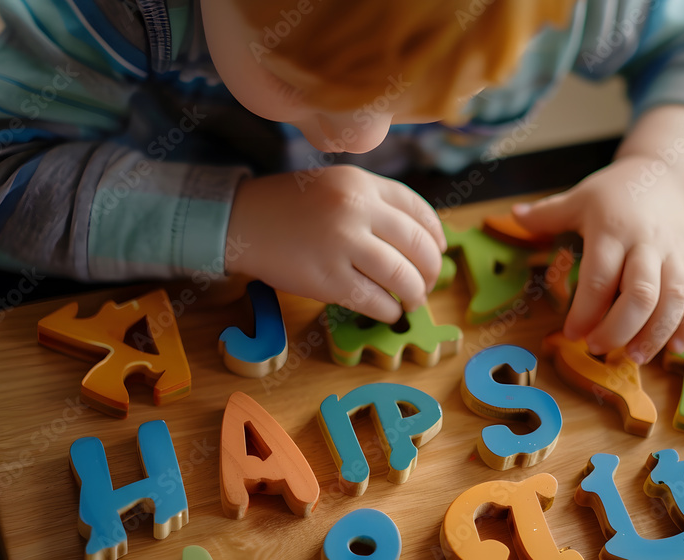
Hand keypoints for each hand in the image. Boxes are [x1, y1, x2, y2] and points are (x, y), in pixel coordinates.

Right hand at [226, 165, 445, 322]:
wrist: (242, 220)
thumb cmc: (291, 205)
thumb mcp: (337, 185)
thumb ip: (375, 203)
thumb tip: (421, 240)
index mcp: (362, 183)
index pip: (418, 210)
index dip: (436, 234)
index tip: (440, 250)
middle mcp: (356, 209)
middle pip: (417, 245)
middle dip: (430, 269)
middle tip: (428, 281)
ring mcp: (341, 244)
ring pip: (401, 276)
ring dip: (414, 293)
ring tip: (412, 300)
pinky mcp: (327, 279)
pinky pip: (374, 300)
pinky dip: (389, 310)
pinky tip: (389, 311)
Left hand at [513, 155, 683, 362]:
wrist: (662, 176)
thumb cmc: (613, 192)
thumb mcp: (578, 198)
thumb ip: (547, 214)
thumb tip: (513, 217)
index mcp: (612, 229)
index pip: (600, 276)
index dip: (586, 311)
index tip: (571, 334)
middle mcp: (646, 243)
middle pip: (641, 292)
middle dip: (620, 328)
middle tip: (598, 348)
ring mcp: (673, 253)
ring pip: (674, 298)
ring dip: (657, 333)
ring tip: (636, 357)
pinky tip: (675, 348)